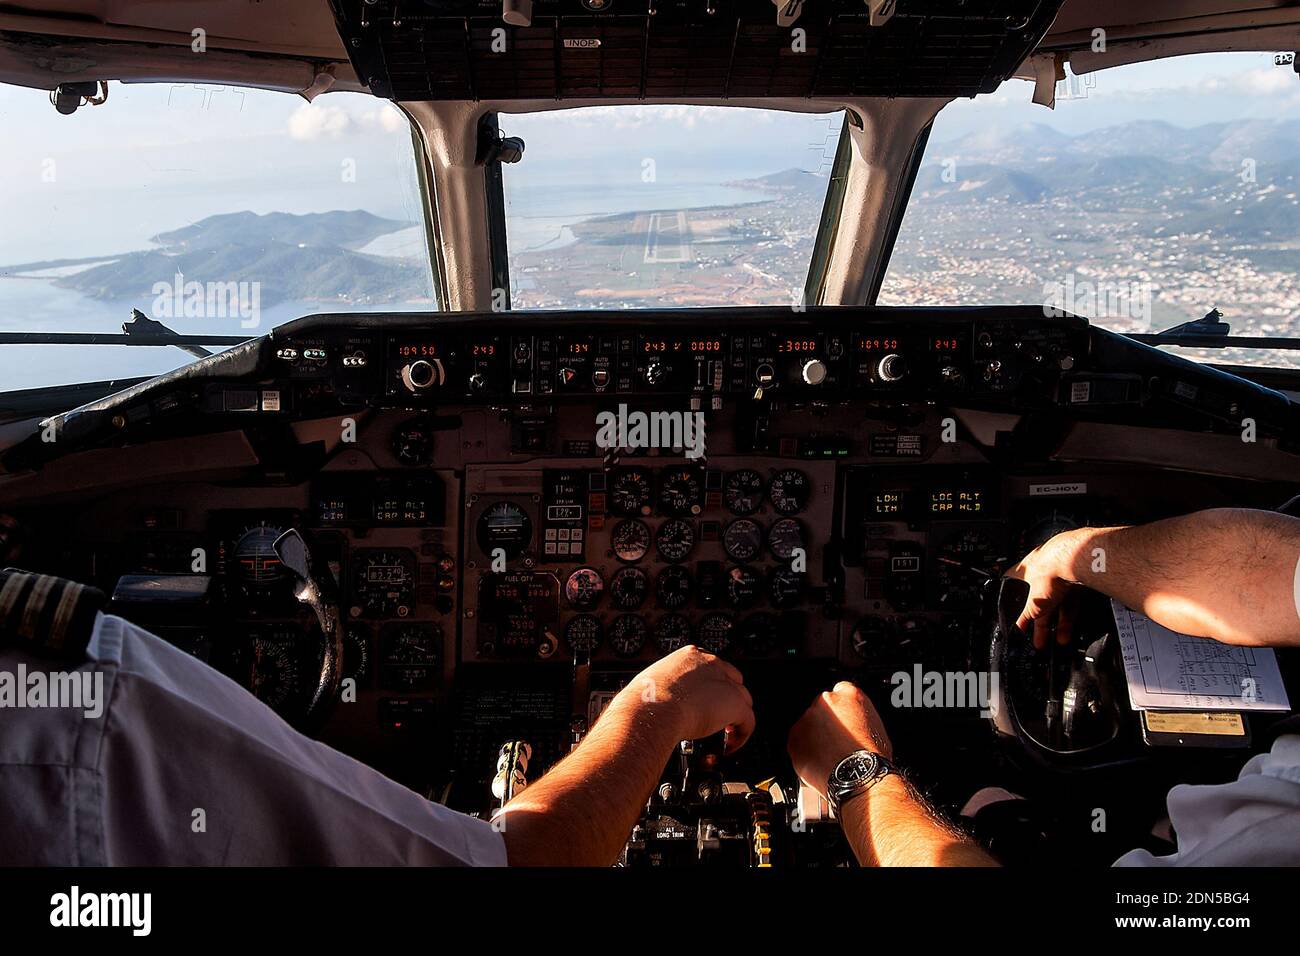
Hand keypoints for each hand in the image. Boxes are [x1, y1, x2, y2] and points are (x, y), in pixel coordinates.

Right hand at [614, 645, 754, 753]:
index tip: (706, 699)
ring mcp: (724, 683)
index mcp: (689, 655)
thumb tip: (656, 703)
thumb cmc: (643, 701)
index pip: (711, 666)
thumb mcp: (651, 684)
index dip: (712, 685)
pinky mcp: (735, 703)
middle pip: (732, 680)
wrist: (650, 710)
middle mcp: (710, 664)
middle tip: (717, 718)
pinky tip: (730, 746)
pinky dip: (741, 735)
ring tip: (724, 735)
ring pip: (743, 699)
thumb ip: (662, 688)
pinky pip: (748, 721)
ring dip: (736, 717)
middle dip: (727, 699)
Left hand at [787, 682, 891, 797]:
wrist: (858, 777)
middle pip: (823, 709)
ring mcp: (807, 718)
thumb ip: (859, 718)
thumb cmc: (870, 758)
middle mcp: (825, 701)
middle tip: (836, 743)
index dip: (842, 711)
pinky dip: (804, 752)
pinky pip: (797, 742)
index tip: (843, 723)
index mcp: (849, 694)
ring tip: (829, 757)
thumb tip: (855, 725)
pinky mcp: (794, 737)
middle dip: (826, 724)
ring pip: (808, 726)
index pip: (841, 693)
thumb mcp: (875, 728)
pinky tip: (819, 764)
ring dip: (814, 738)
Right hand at [1004, 529, 1084, 649]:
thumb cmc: (1046, 573)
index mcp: (1020, 574)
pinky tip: (1067, 630)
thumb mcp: (1030, 605)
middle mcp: (1038, 572)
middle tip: (1040, 640)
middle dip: (1040, 624)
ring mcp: (1057, 575)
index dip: (1019, 613)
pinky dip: (1068, 617)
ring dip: (1057, 625)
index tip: (1022, 627)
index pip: (1016, 596)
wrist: (1072, 562)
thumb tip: (1017, 628)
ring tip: (1058, 641)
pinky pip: (1070, 603)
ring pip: (1056, 604)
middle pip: (1039, 603)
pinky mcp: (1074, 580)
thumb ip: (1023, 618)